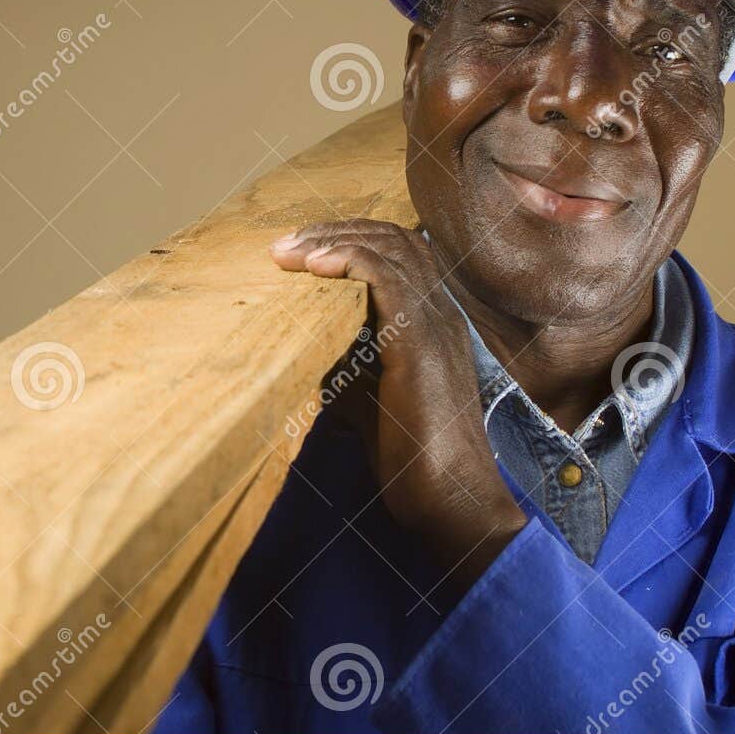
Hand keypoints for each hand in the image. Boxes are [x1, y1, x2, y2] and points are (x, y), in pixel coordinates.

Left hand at [271, 220, 525, 594]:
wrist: (451, 501)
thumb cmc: (413, 463)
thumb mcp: (370, 404)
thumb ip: (348, 373)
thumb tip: (308, 360)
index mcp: (432, 324)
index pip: (398, 253)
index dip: (349, 240)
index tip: (298, 253)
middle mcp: (440, 313)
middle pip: (392, 238)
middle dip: (334, 231)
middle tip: (283, 245)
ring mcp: (436, 323)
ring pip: (389, 248)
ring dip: (332, 241)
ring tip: (288, 252)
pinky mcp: (421, 341)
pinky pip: (388, 277)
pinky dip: (350, 260)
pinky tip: (314, 267)